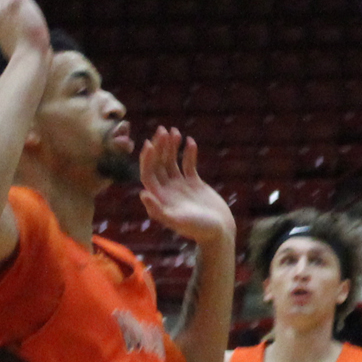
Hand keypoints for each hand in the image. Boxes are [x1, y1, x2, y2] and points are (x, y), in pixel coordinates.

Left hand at [138, 129, 234, 248]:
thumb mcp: (178, 221)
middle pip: (158, 164)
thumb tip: (142, 194)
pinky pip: (188, 164)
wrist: (219, 232)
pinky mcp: (194, 183)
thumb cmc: (199, 229)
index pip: (148, 174)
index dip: (147, 159)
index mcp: (160, 198)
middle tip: (161, 130)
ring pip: (172, 161)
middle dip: (159, 147)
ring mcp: (180, 186)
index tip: (150, 143)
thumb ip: (158, 210)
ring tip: (174, 130)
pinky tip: (190, 141)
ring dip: (171, 146)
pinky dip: (189, 153)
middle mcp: (167, 190)